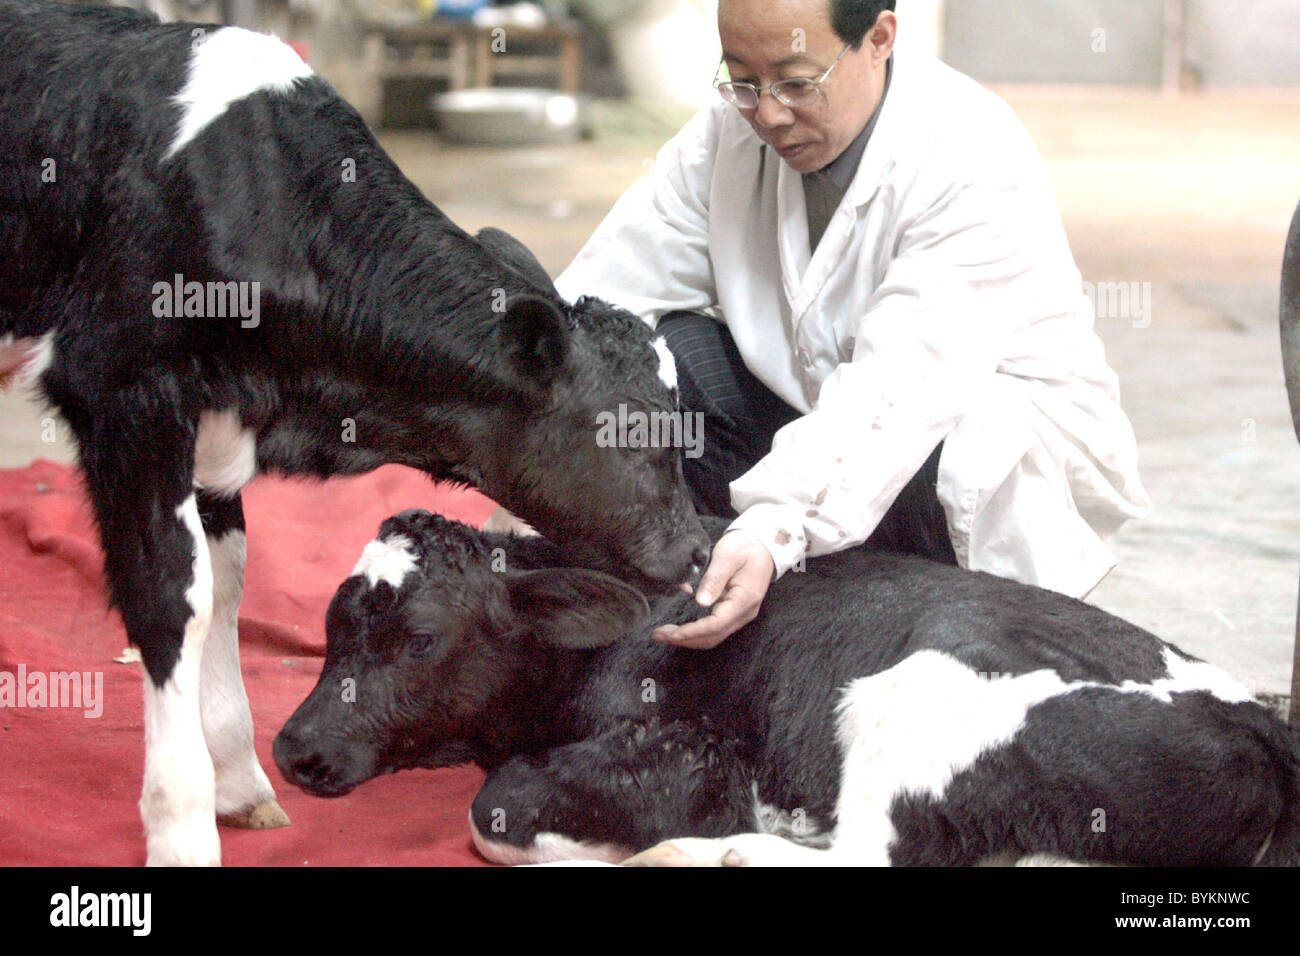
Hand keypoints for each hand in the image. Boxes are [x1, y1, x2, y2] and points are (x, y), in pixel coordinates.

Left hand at [653, 530, 774, 649]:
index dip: (693, 631)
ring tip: (664, 633)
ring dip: (689, 638)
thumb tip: (701, 602)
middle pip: (713, 636)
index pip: (716, 624)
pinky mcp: (734, 612)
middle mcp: (744, 613)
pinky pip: (715, 629)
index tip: (673, 634)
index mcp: (744, 600)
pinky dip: (696, 632)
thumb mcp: (728, 555)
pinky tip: (680, 628)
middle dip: (686, 639)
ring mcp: (740, 615)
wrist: (763, 545)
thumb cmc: (745, 546)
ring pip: (713, 636)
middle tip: (659, 634)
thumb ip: (714, 578)